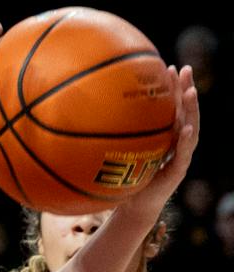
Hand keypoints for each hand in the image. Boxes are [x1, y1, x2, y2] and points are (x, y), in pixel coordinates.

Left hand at [121, 64, 199, 220]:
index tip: (169, 66)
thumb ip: (108, 131)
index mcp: (162, 135)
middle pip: (184, 112)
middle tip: (186, 68)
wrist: (132, 205)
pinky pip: (183, 154)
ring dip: (192, 110)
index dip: (171, 87)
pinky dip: (186, 141)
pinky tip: (187, 128)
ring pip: (190, 129)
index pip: (170, 107)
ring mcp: (179, 156)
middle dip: (186, 90)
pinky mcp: (177, 172)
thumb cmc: (122, 176)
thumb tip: (80, 107)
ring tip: (192, 91)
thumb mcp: (114, 149)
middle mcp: (173, 142)